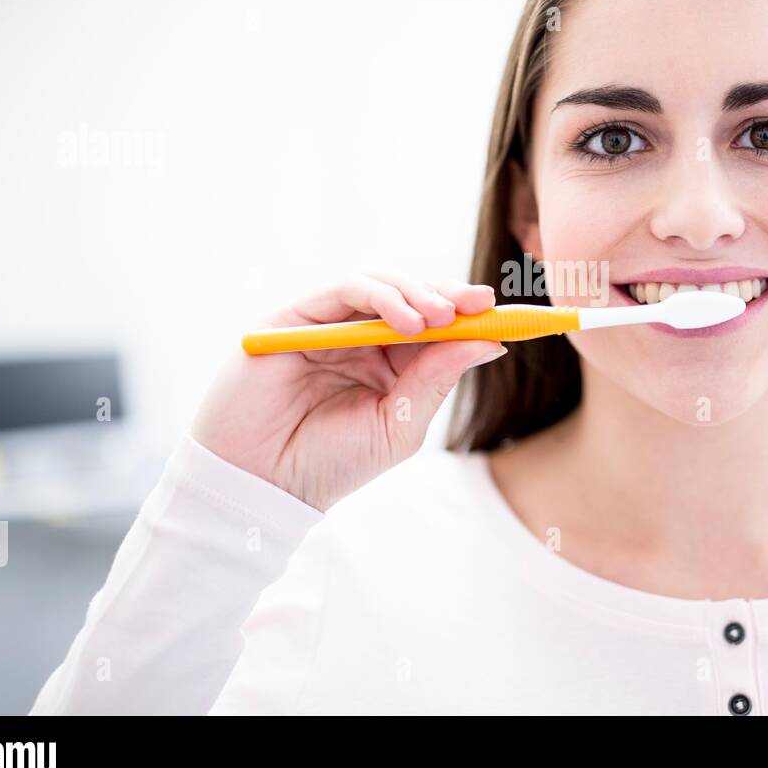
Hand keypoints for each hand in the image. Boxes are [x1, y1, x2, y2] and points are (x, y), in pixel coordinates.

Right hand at [190, 270, 505, 510]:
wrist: (263, 484)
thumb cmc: (329, 463)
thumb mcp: (400, 424)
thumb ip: (437, 378)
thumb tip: (490, 341)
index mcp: (386, 364)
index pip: (434, 325)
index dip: (468, 313)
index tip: (504, 311)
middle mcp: (359, 338)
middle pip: (410, 296)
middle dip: (449, 295)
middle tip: (481, 301)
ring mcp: (327, 324)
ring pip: (380, 283)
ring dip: (417, 292)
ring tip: (442, 316)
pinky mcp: (295, 317)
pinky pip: (344, 290)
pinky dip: (380, 296)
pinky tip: (407, 320)